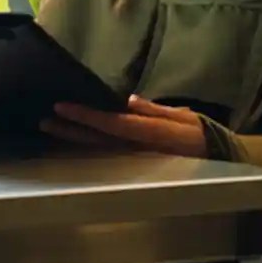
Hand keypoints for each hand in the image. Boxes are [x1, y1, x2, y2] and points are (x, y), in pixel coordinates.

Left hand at [42, 95, 206, 157]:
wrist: (217, 161)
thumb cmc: (201, 134)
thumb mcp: (183, 117)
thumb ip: (155, 111)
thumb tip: (129, 101)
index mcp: (150, 135)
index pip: (112, 125)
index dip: (86, 116)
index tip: (63, 107)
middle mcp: (137, 150)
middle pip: (97, 140)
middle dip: (70, 130)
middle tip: (44, 119)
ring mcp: (134, 158)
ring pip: (98, 148)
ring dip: (74, 138)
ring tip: (51, 127)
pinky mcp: (134, 160)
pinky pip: (106, 151)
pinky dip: (87, 142)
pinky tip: (72, 136)